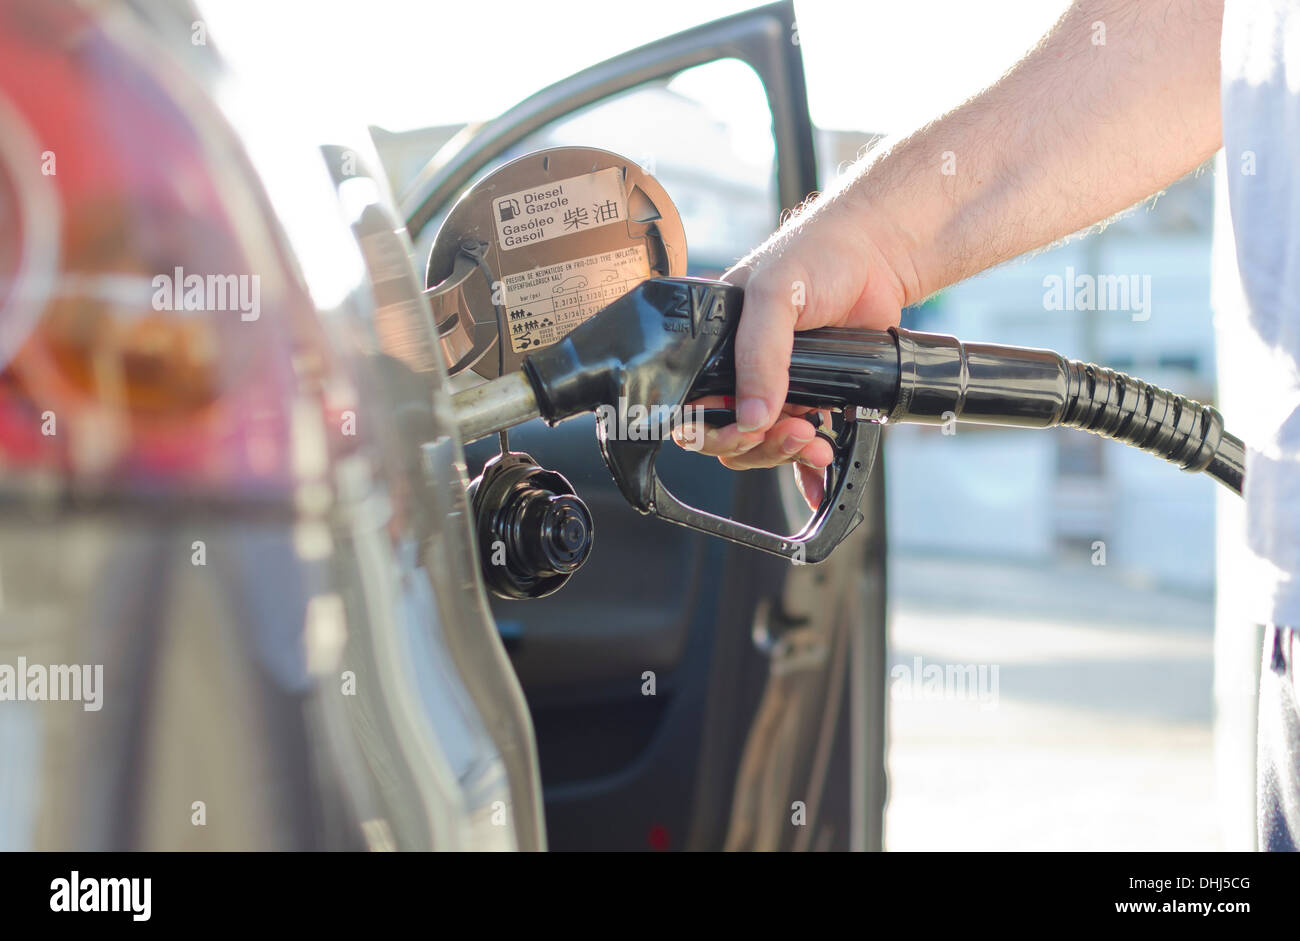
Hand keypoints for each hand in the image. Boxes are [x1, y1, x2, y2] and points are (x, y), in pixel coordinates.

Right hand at [681, 192, 912, 505]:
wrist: (879, 255)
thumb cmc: (818, 255)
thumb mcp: (776, 295)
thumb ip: (759, 355)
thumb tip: (751, 416)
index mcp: (716, 345)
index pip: (694, 403)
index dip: (712, 427)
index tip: (744, 429)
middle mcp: (741, 370)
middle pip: (728, 434)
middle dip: (755, 445)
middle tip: (791, 432)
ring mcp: (778, 388)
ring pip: (762, 445)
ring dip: (784, 454)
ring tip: (814, 441)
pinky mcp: (813, 398)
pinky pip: (799, 447)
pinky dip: (806, 471)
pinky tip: (817, 479)